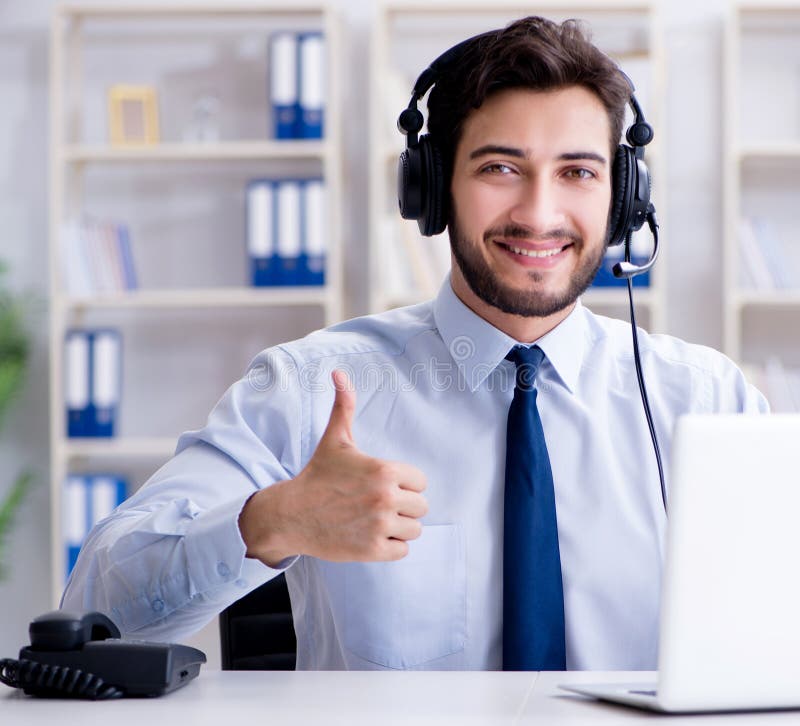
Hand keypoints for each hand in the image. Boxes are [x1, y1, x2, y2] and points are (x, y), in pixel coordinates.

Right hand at [239, 370, 427, 564]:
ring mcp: (380, 526)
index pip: (420, 482)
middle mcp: (385, 498)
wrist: (291, 514)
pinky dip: (390, 547)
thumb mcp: (335, 439)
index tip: (380, 485)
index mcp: (384, 471)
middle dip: (402, 507)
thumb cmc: (318, 475)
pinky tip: (369, 536)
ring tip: (373, 520)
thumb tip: (339, 372)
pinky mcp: (373, 551)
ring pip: (414, 530)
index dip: (403, 484)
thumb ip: (344, 405)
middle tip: (374, 504)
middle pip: (421, 507)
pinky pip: (403, 550)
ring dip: (398, 528)